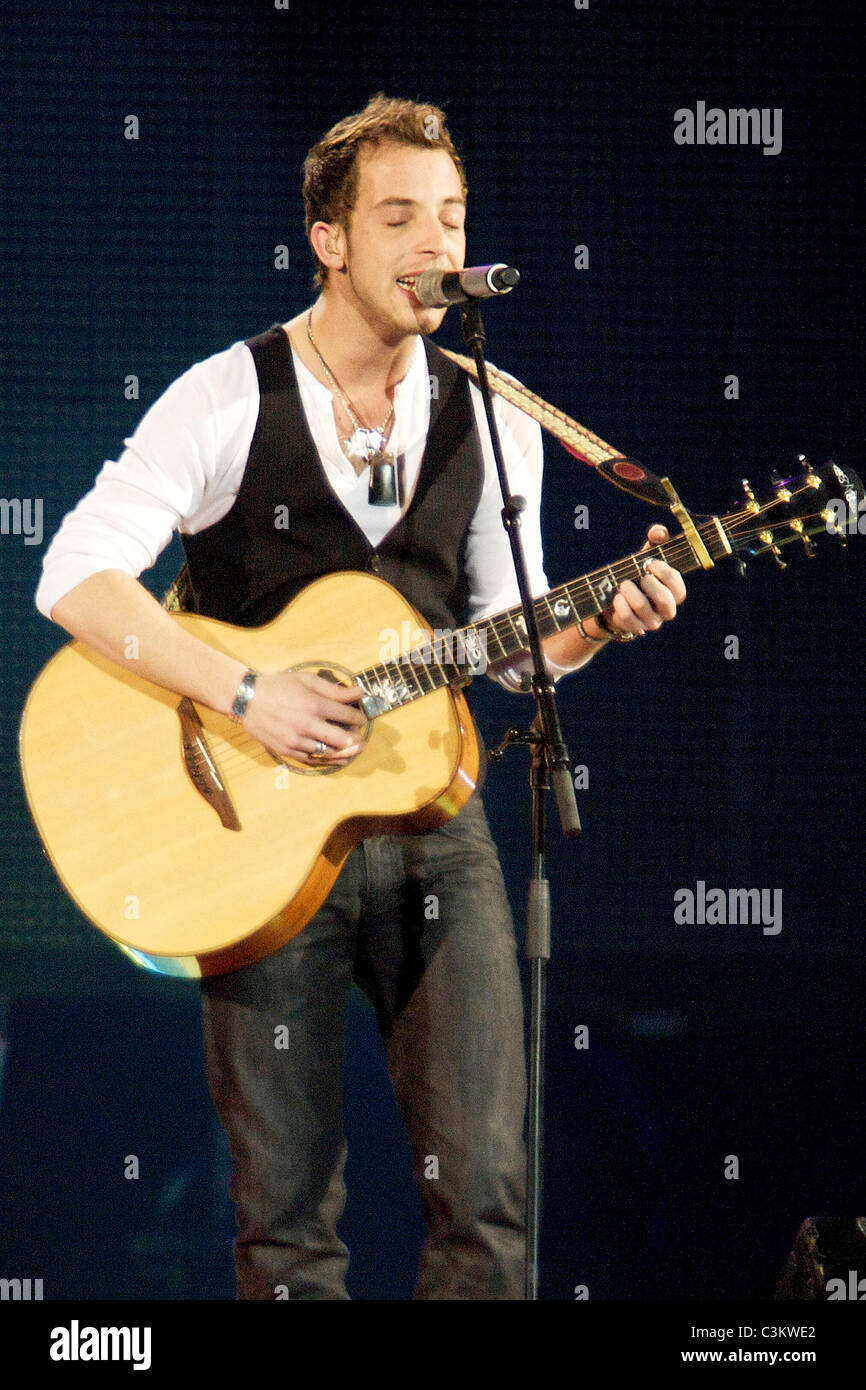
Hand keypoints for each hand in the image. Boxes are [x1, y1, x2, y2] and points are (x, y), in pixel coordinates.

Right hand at [240, 669, 366, 762]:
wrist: (247, 700)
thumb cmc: (278, 686)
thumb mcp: (306, 680)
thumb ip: (334, 689)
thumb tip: (358, 693)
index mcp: (314, 704)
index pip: (346, 716)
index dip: (358, 718)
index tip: (361, 719)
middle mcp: (307, 724)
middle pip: (342, 739)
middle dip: (356, 739)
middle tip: (362, 739)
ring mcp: (296, 740)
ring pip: (328, 753)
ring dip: (344, 753)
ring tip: (354, 751)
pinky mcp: (287, 750)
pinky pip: (312, 760)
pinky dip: (327, 761)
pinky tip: (337, 759)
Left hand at [600, 523, 685, 637]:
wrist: (615, 595)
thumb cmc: (637, 573)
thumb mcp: (646, 555)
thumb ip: (656, 541)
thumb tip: (659, 532)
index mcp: (674, 592)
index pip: (678, 587)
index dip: (665, 574)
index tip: (649, 563)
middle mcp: (666, 610)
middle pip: (664, 600)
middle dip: (649, 584)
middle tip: (639, 575)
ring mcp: (651, 621)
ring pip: (644, 610)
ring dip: (631, 593)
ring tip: (623, 584)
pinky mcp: (634, 628)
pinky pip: (629, 620)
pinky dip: (621, 606)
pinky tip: (616, 597)